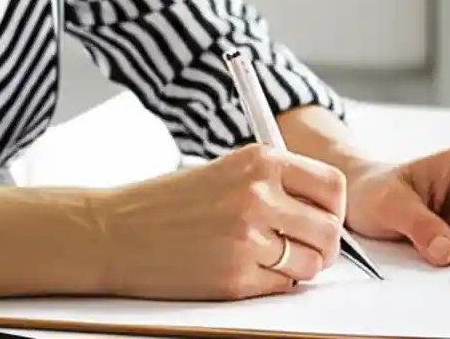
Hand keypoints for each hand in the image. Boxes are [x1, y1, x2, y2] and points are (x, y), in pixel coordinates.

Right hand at [90, 144, 345, 299]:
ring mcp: (248, 239)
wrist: (115, 232)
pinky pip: (281, 287)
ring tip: (271, 257)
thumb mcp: (228, 171)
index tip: (325, 216)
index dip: (334, 208)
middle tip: (307, 245)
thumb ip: (275, 183)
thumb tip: (324, 210)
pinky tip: (245, 268)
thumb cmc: (168, 202)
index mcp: (260, 161)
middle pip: (330, 230)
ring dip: (300, 266)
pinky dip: (272, 284)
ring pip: (311, 264)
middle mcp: (259, 196)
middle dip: (324, 244)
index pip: (333, 186)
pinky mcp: (235, 278)